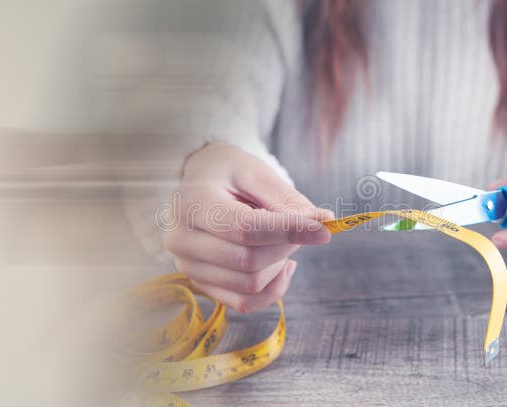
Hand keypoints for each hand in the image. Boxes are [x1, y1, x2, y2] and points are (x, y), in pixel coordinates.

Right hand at [165, 142, 332, 312]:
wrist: (198, 182)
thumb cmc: (228, 173)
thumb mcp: (255, 172)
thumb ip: (286, 199)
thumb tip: (322, 222)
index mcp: (192, 204)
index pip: (246, 228)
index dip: (288, 231)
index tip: (324, 230)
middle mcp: (182, 240)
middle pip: (249, 260)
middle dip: (287, 245)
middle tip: (302, 227)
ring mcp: (188, 266)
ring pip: (250, 284)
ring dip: (279, 265)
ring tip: (284, 240)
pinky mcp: (200, 284)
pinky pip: (244, 302)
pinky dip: (272, 288)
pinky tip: (281, 265)